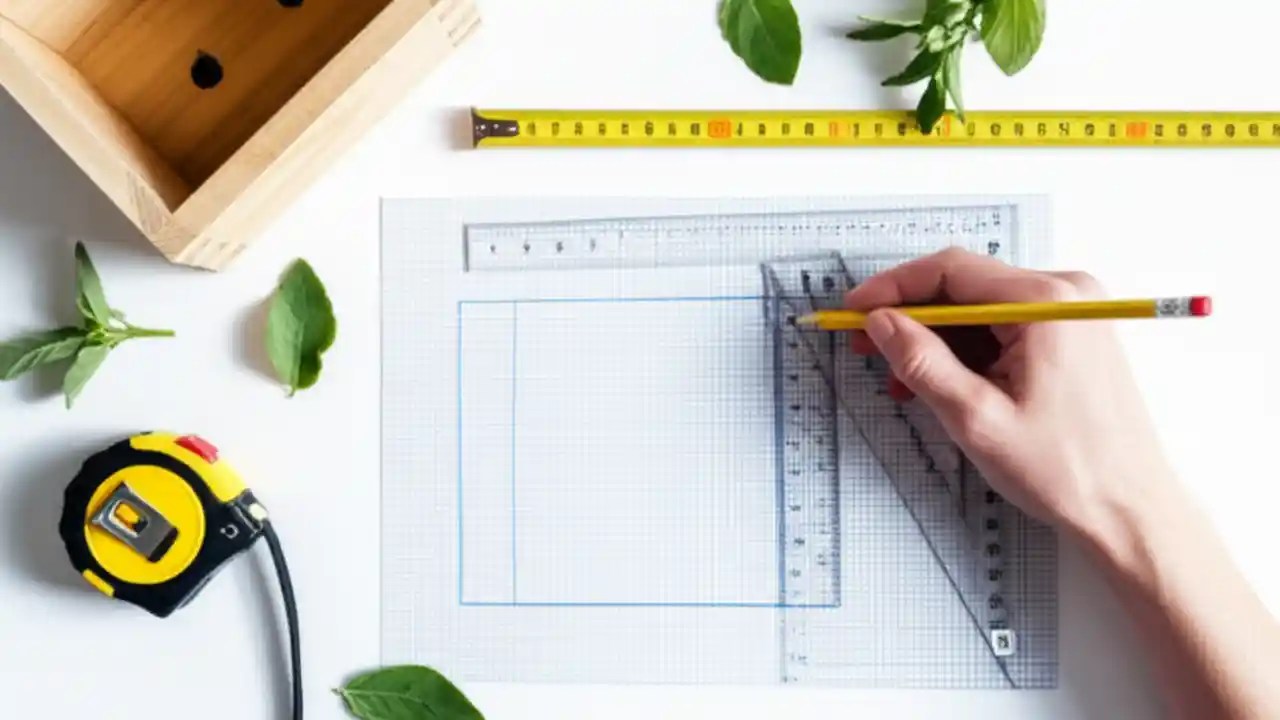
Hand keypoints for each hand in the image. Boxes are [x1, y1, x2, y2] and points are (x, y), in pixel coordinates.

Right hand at [845, 248, 1173, 538]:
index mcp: (1046, 303)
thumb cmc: (1068, 470)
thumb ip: (922, 362)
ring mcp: (1073, 314)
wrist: (1129, 510)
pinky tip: (942, 384)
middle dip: (912, 317)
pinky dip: (969, 352)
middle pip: (966, 287)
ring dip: (938, 340)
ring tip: (903, 381)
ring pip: (982, 311)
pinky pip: (1006, 329)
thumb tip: (881, 323)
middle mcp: (1066, 295)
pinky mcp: (1074, 337)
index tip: (855, 311)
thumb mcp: (976, 418)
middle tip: (867, 346)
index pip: (951, 271)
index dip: (893, 288)